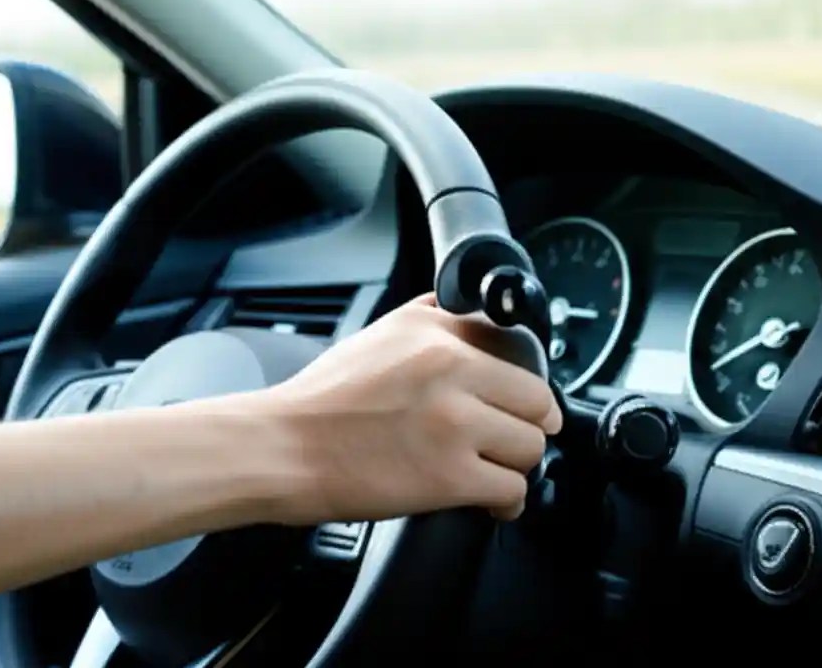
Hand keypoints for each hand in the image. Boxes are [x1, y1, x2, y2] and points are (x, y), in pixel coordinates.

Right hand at [260, 293, 561, 524]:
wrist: (283, 448)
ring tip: (491, 469)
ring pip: (530, 446)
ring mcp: (455, 424)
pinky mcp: (451, 476)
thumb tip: (474, 320)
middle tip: (509, 438)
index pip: (519, 349)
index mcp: (434, 332)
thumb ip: (431, 321)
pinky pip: (512, 490)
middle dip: (528, 425)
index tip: (516, 399)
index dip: (520, 382)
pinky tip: (490, 501)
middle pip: (538, 401)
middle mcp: (451, 369)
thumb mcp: (378, 334)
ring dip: (514, 463)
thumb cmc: (319, 402)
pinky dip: (506, 501)